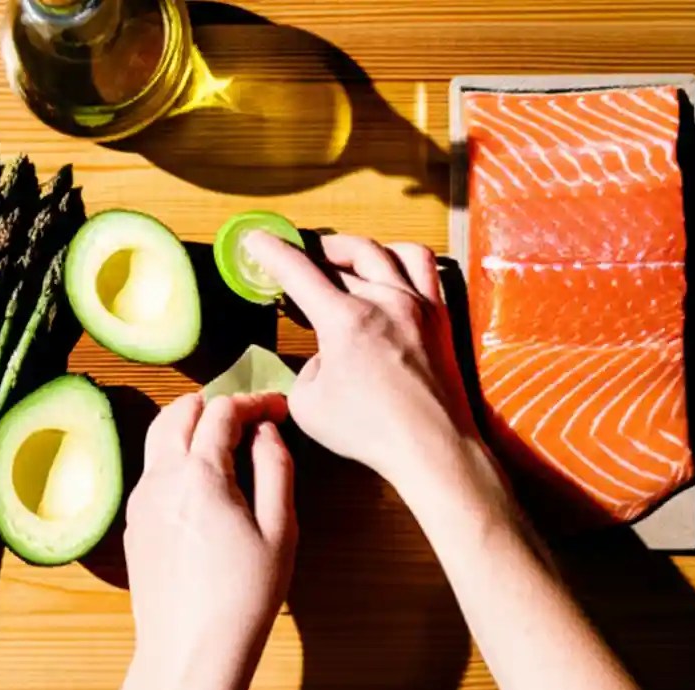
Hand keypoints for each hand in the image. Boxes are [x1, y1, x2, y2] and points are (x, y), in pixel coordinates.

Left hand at [114, 392, 295, 689]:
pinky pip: (153, 470)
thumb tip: (267, 430)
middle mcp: (161, 479)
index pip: (222, 411)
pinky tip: (204, 484)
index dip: (253, 400)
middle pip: (179, 411)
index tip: (277, 407)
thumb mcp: (280, 529)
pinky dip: (176, 457)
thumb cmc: (243, 597)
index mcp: (199, 475)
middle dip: (215, 405)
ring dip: (190, 426)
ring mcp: (140, 500)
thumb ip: (275, 467)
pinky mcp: (133, 523)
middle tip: (250, 417)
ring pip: (159, 437)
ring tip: (225, 443)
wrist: (190, 651)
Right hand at [245, 231, 498, 508]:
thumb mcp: (308, 405)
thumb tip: (326, 356)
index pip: (298, 272)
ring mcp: (416, 303)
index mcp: (344, 319)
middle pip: (341, 258)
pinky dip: (398, 257)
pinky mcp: (439, 315)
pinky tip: (388, 270)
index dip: (271, 252)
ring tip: (340, 257)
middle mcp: (382, 299)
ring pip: (383, 252)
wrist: (431, 446)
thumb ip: (307, 369)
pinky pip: (421, 266)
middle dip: (312, 254)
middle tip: (297, 262)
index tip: (254, 238)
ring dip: (354, 249)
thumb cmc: (369, 432)